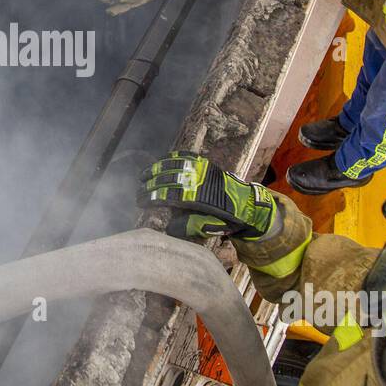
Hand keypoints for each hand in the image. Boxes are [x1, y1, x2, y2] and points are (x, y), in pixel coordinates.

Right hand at [138, 152, 275, 240]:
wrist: (247, 204)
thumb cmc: (226, 220)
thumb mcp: (208, 228)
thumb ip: (189, 227)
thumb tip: (168, 227)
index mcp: (198, 199)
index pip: (167, 196)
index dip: (151, 198)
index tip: (139, 201)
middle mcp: (198, 181)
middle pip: (167, 180)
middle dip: (149, 185)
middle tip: (138, 190)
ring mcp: (202, 170)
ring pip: (173, 166)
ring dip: (156, 169)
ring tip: (144, 174)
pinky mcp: (207, 164)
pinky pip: (187, 156)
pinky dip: (172, 157)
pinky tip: (162, 160)